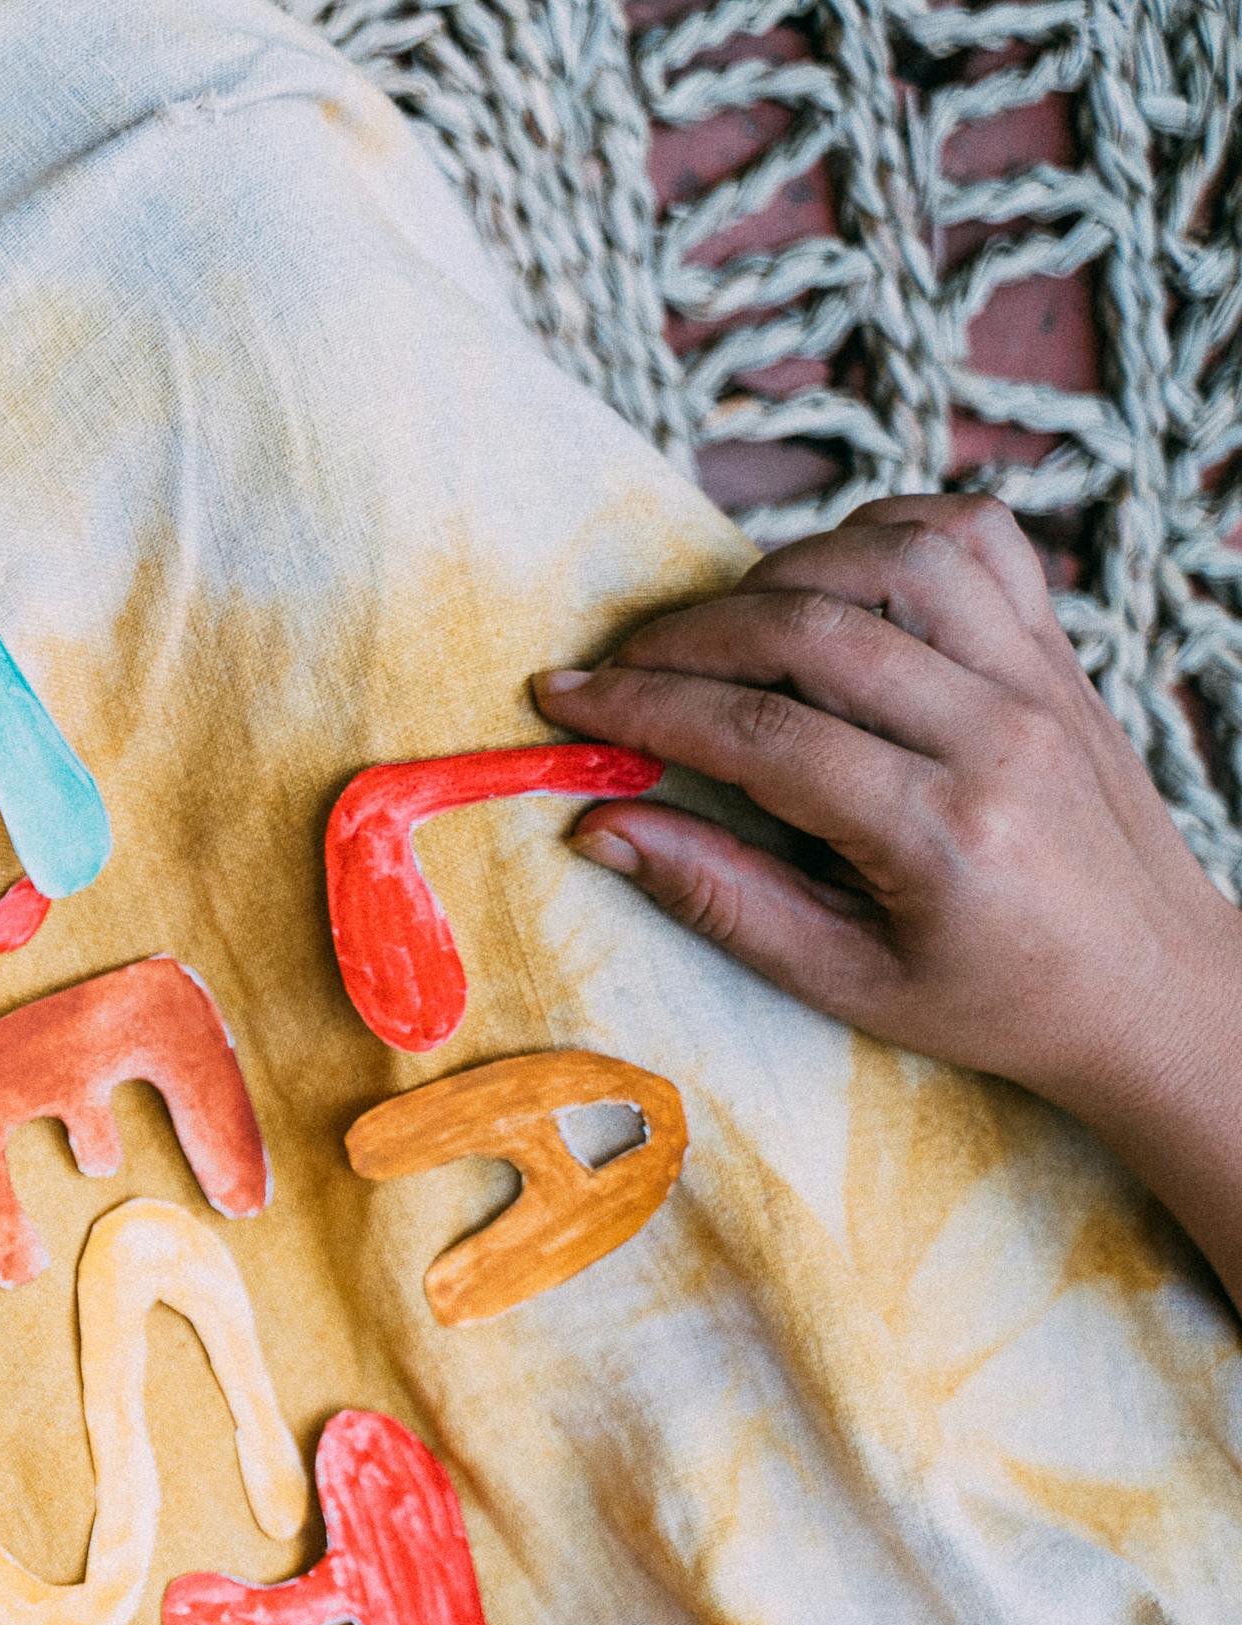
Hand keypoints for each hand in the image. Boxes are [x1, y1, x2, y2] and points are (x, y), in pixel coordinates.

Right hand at [536, 494, 1241, 1128]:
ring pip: (895, 555)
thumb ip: (719, 898)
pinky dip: (886, 531)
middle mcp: (1002, 733)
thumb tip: (598, 827)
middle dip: (688, 636)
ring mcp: (1042, 678)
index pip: (761, 732)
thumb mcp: (845, 980)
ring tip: (721, 628)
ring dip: (783, 570)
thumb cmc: (996, 999)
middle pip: (815, 628)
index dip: (643, 707)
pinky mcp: (1060, 650)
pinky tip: (830, 581)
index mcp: (944, 831)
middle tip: (617, 668)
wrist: (1154, 985)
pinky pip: (975, 538)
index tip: (563, 700)